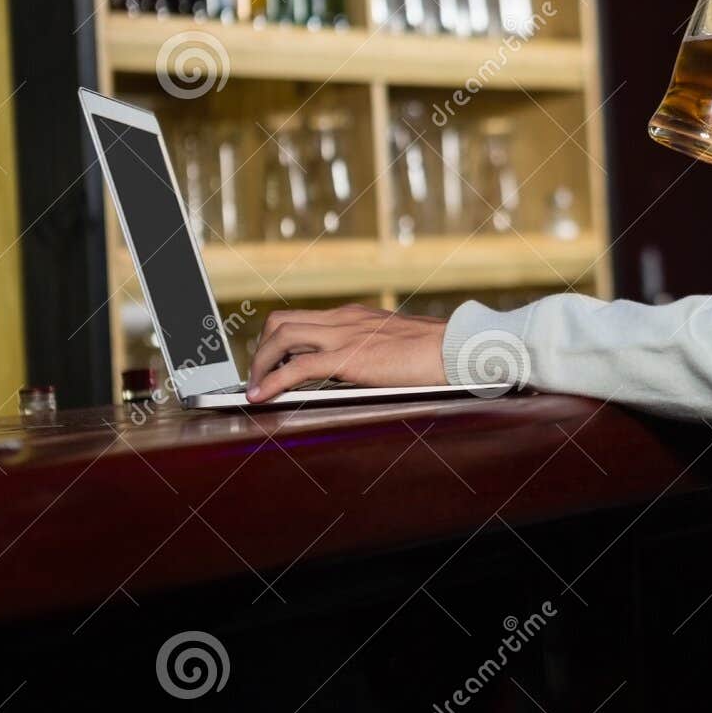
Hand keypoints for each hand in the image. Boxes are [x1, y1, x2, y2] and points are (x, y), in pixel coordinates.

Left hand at [245, 304, 447, 401]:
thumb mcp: (393, 344)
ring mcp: (345, 335)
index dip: (276, 340)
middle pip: (281, 322)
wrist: (456, 348)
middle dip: (261, 351)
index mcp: (353, 316)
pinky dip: (272, 381)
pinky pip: (297, 368)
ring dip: (259, 364)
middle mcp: (343, 319)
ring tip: (255, 387)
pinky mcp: (349, 358)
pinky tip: (261, 396)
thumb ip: (370, 349)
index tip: (268, 361)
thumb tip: (356, 370)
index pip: (302, 319)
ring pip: (281, 337)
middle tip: (258, 376)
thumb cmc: (434, 352)